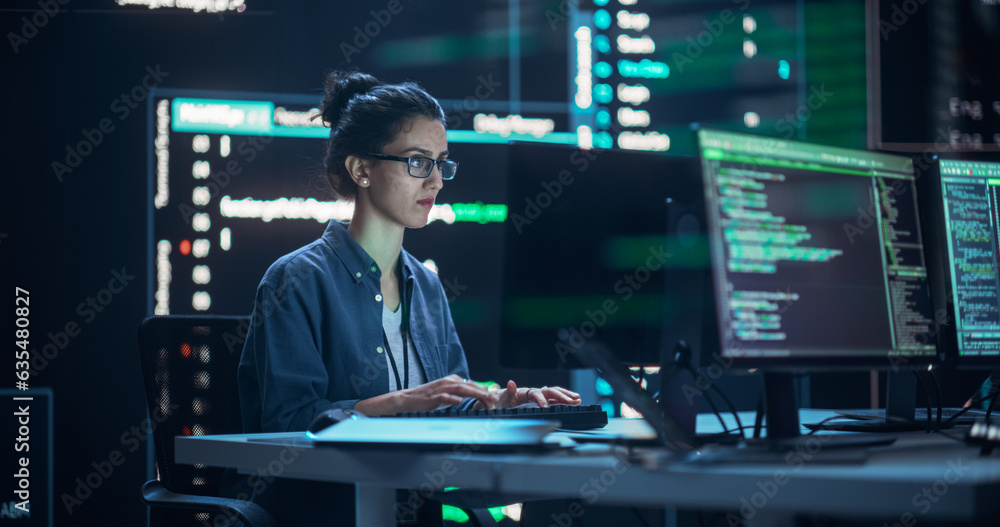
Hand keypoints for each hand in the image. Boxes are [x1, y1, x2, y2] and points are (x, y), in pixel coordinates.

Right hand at [354, 375, 489, 415]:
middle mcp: (447, 382)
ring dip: (474, 394)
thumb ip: (459, 392)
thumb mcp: (445, 392)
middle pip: (469, 385)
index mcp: (451, 380)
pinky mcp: (432, 397)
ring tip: (484, 399)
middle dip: (483, 392)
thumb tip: (474, 394)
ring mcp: (440, 389)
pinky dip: (452, 399)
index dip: (483, 390)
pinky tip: (459, 402)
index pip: (471, 384)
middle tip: (494, 399)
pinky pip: (444, 397)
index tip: (494, 397)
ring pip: (460, 389)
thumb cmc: (428, 397)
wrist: (408, 399)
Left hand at [473, 380, 580, 409]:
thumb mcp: (496, 400)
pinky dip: (563, 400)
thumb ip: (504, 393)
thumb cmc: (495, 403)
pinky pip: (552, 399)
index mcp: (521, 392)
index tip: (546, 407)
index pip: (535, 394)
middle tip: (572, 400)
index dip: (541, 400)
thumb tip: (510, 382)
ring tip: (578, 399)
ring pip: (553, 393)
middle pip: (548, 391)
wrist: (493, 402)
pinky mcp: (538, 401)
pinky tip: (573, 401)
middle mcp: (530, 392)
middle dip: (561, 395)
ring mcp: (535, 396)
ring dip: (565, 396)